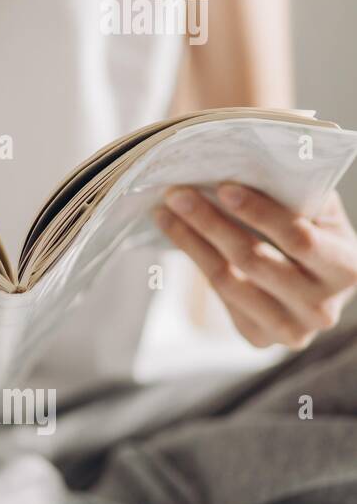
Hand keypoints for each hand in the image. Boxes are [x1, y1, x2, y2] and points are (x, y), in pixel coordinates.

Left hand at [154, 184, 356, 348]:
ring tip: (165, 212)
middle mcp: (322, 308)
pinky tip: (176, 234)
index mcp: (347, 269)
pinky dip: (195, 261)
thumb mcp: (322, 215)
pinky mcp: (260, 338)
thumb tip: (249, 165)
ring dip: (190, 242)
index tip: (223, 186)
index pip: (298, 238)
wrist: (320, 287)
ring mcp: (291, 329)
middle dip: (210, 223)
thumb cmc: (319, 236)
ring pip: (227, 281)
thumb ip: (298, 193)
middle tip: (177, 194)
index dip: (259, 212)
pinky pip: (220, 296)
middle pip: (253, 260)